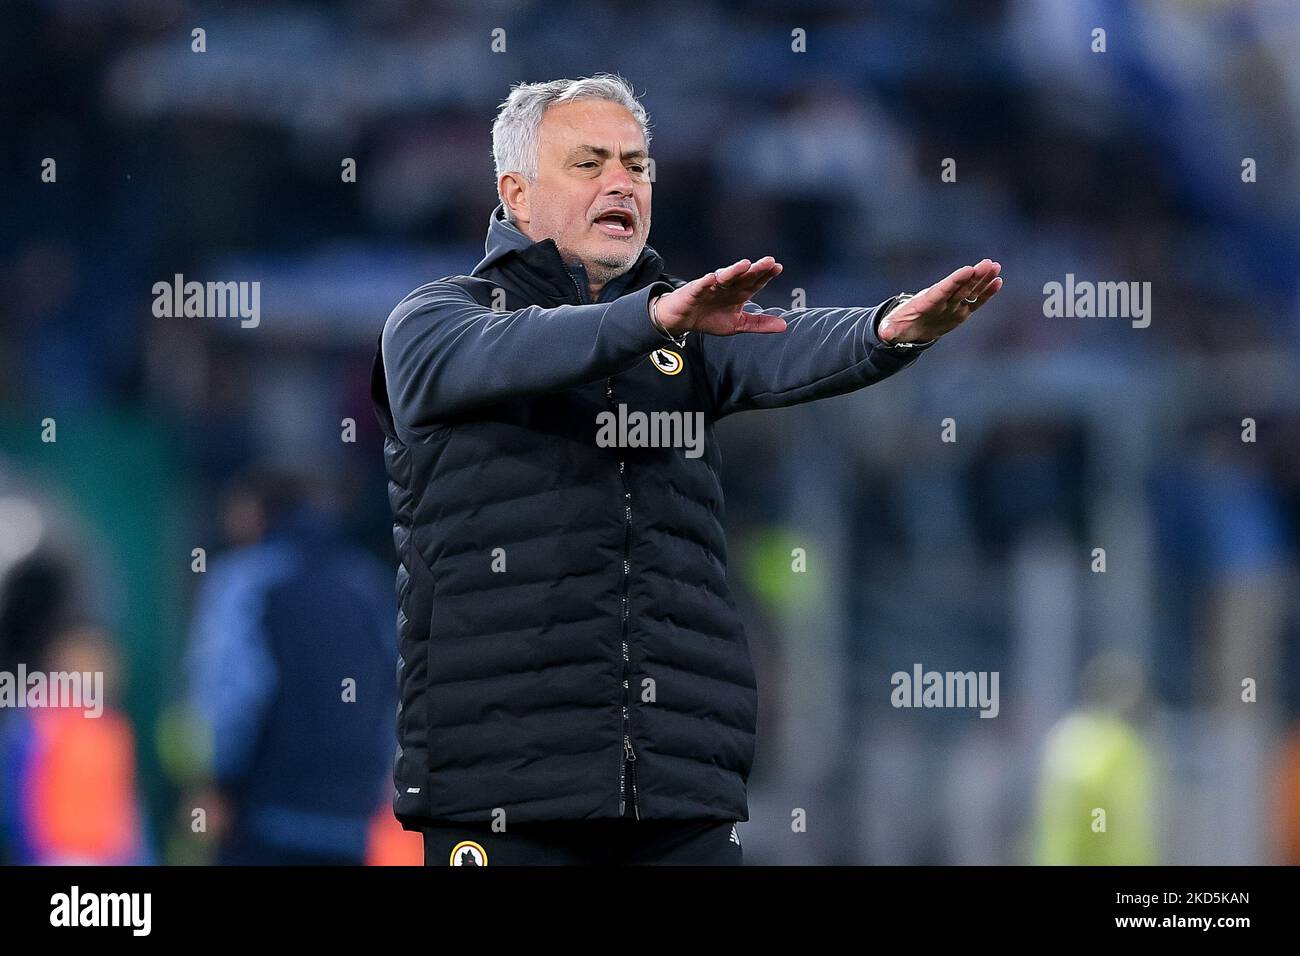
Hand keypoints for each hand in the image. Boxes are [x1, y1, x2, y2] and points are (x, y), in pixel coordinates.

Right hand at [651, 257, 787, 336]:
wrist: (682, 319)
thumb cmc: (709, 317)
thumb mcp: (738, 324)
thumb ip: (759, 324)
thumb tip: (784, 325)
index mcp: (738, 293)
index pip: (755, 283)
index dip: (766, 275)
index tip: (778, 268)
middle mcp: (727, 287)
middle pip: (743, 276)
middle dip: (755, 269)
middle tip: (768, 261)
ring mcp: (710, 287)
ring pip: (724, 277)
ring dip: (734, 270)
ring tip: (744, 265)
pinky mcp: (694, 291)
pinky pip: (700, 285)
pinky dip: (705, 282)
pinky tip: (712, 278)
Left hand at [878, 259, 1002, 344]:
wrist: (909, 327)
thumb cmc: (899, 326)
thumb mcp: (891, 330)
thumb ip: (889, 331)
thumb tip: (884, 334)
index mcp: (926, 302)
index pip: (942, 290)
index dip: (954, 281)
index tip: (967, 269)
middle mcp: (942, 300)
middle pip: (960, 287)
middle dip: (974, 276)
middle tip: (988, 264)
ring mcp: (952, 305)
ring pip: (970, 291)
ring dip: (983, 280)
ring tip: (996, 267)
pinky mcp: (960, 311)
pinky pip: (975, 302)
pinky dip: (986, 293)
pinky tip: (998, 282)